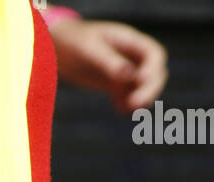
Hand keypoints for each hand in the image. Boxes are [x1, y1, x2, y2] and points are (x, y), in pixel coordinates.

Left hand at [48, 17, 168, 112]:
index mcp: (130, 41)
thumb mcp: (90, 49)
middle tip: (133, 105)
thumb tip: (129, 75)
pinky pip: (130, 97)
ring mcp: (126, 70)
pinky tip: (116, 108)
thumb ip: (109, 61)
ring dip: (140, 101)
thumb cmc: (73, 41)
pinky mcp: (116, 84)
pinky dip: (128, 105)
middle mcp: (132, 55)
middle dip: (149, 91)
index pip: (155, 55)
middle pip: (155, 74)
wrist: (58, 48)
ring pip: (144, 88)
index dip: (153, 70)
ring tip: (122, 109)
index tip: (138, 81)